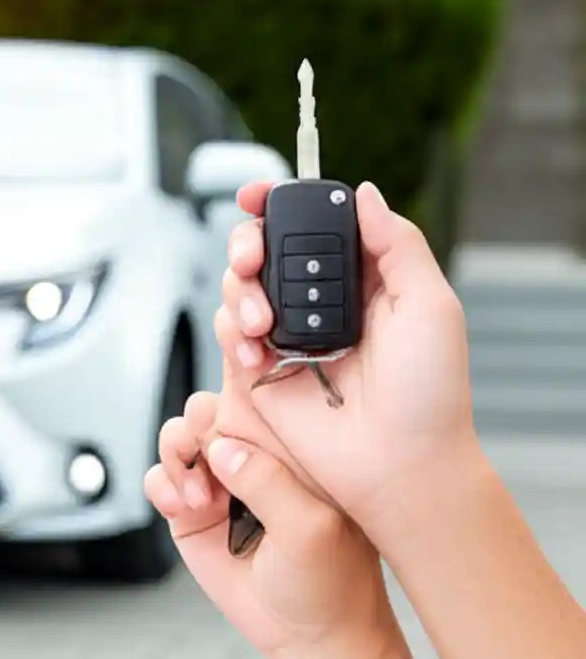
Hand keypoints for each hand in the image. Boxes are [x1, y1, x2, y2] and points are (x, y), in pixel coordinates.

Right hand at [144, 391, 411, 658]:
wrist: (305, 634)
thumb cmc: (330, 582)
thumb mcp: (312, 527)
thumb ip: (268, 481)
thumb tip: (223, 448)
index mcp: (293, 443)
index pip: (263, 388)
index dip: (240, 367)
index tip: (228, 379)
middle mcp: (254, 454)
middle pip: (208, 405)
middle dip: (199, 425)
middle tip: (208, 457)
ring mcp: (220, 480)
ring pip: (178, 435)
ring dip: (179, 459)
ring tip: (199, 498)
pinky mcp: (191, 509)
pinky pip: (159, 479)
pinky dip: (162, 487)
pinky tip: (183, 509)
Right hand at [214, 181, 479, 533]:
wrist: (399, 464)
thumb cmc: (429, 395)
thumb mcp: (432, 304)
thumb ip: (397, 243)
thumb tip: (364, 194)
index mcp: (362, 279)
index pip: (314, 225)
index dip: (281, 203)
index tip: (257, 194)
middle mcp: (321, 302)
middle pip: (264, 248)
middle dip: (246, 243)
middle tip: (251, 257)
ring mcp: (288, 335)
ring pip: (239, 285)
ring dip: (239, 290)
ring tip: (261, 321)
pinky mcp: (262, 370)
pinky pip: (227, 332)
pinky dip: (231, 330)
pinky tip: (254, 347)